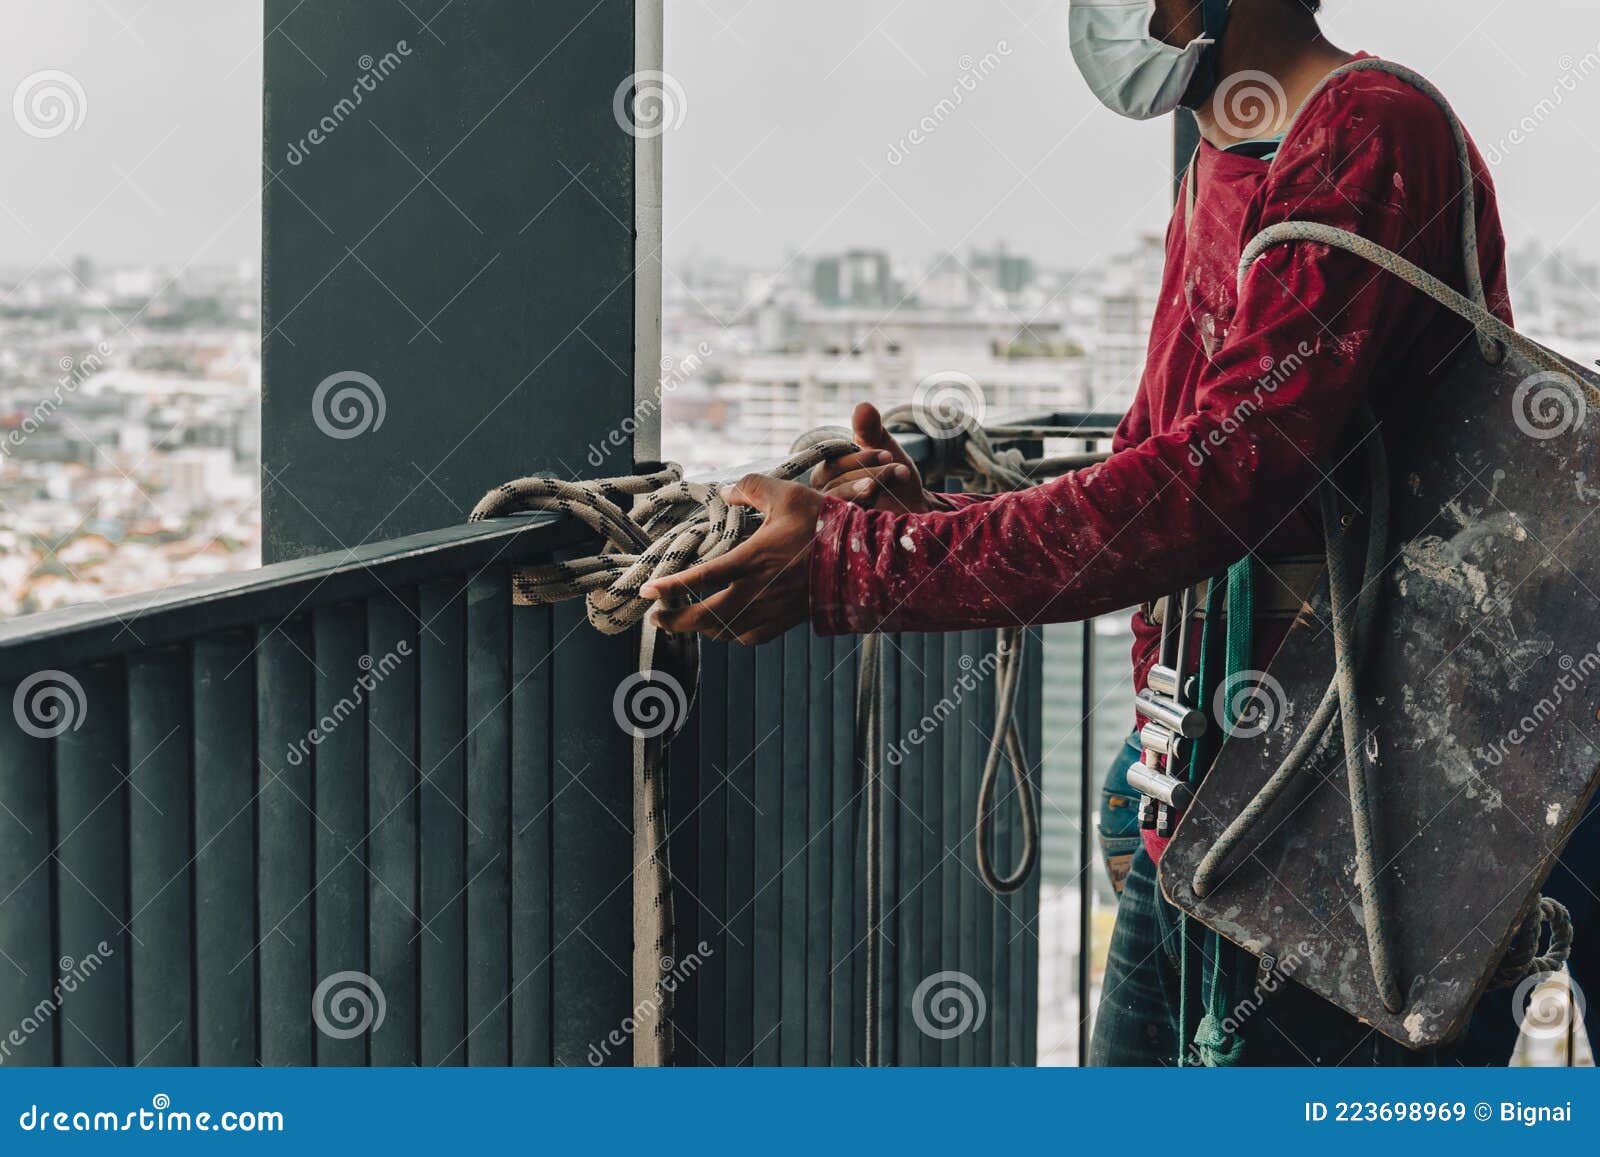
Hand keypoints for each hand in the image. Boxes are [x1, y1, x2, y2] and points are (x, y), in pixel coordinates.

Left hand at [642, 472, 821, 645]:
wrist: (864, 558)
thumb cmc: (825, 524)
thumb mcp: (788, 493)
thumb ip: (752, 486)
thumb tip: (727, 491)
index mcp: (754, 560)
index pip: (703, 578)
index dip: (671, 586)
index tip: (647, 591)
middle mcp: (759, 591)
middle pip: (706, 617)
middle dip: (676, 621)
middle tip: (657, 616)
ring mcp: (773, 610)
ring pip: (726, 631)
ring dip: (701, 628)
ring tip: (686, 619)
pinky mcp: (787, 621)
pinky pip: (750, 637)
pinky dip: (731, 634)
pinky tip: (725, 626)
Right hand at [811, 402, 944, 513]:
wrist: (916, 511)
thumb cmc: (896, 479)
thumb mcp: (886, 450)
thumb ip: (872, 430)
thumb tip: (863, 406)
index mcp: (829, 472)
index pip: (834, 461)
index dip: (860, 457)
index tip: (887, 453)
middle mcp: (823, 494)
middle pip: (835, 481)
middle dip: (869, 472)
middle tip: (898, 468)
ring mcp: (831, 516)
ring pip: (839, 500)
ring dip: (869, 488)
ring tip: (894, 482)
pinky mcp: (842, 534)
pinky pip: (846, 522)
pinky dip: (865, 511)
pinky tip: (884, 508)